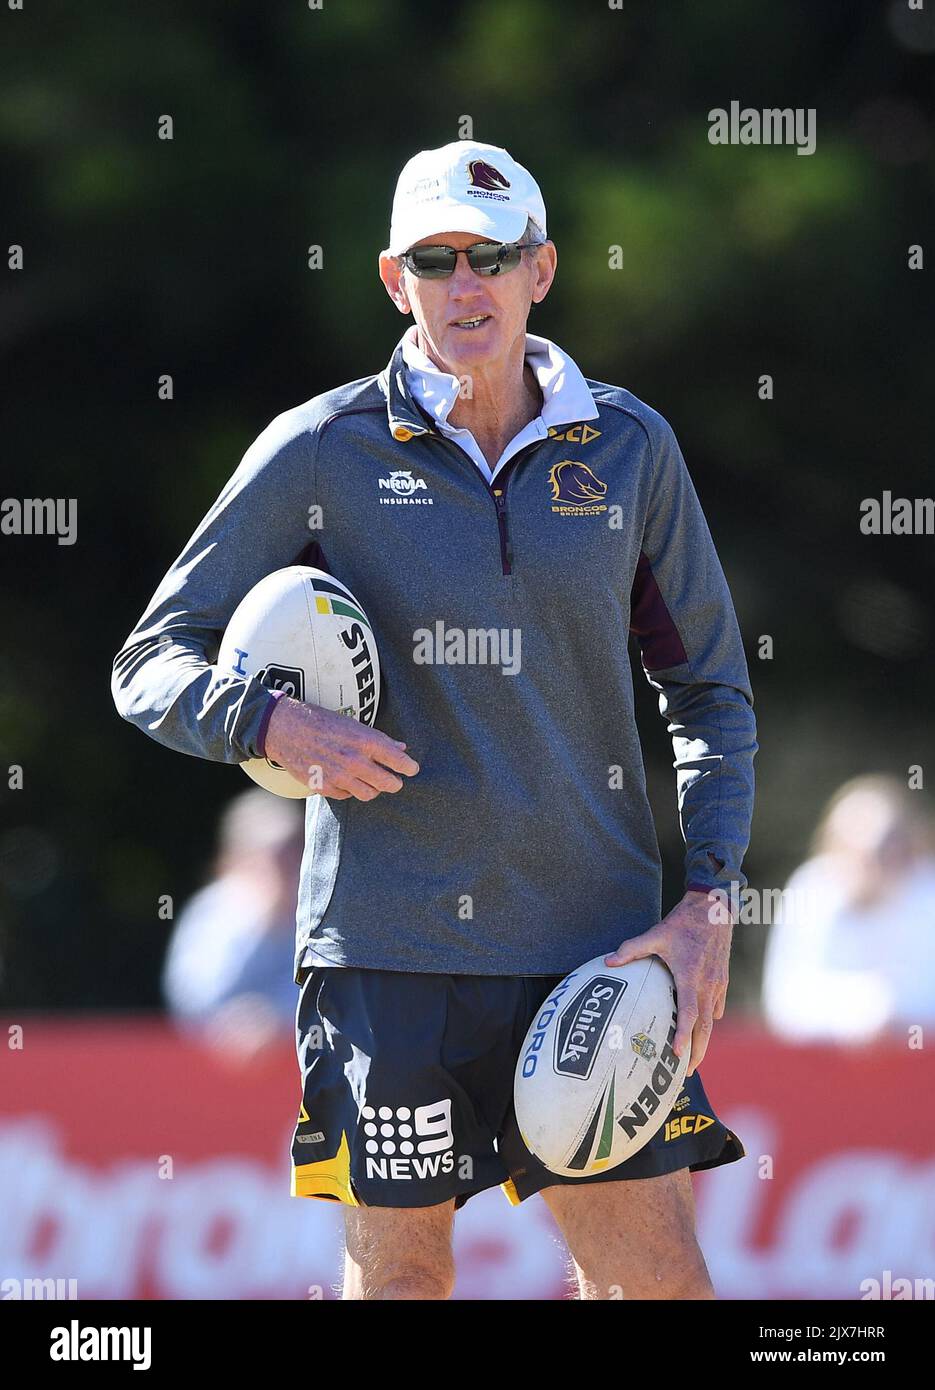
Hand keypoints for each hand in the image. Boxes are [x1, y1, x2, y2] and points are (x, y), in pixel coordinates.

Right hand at [264, 696, 419, 799]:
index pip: (398, 761)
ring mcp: (339, 776)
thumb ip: (378, 739)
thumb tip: (401, 748)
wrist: (285, 729)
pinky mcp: (324, 787)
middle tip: (395, 780)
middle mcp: (354, 761)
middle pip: (388, 784)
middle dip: (395, 783)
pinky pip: (346, 796)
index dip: (409, 767)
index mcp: (365, 741)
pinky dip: (349, 790)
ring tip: (371, 781)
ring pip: (370, 794)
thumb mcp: (352, 724)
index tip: (412, 769)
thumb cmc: (320, 721)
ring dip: (373, 789)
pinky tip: (346, 779)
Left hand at [604, 890, 731, 1076]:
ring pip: (711, 1020)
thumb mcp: (655, 934)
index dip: (683, 1036)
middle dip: (697, 1052)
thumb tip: (608, 961)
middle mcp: (707, 984)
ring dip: (704, 1040)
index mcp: (690, 976)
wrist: (715, 908)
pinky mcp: (723, 980)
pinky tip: (700, 1029)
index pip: (688, 1013)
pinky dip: (709, 1021)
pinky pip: (716, 1006)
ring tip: (692, 1057)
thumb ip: (631, 949)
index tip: (676, 1054)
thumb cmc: (684, 922)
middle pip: (705, 1027)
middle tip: (686, 1072)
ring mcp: (718, 983)